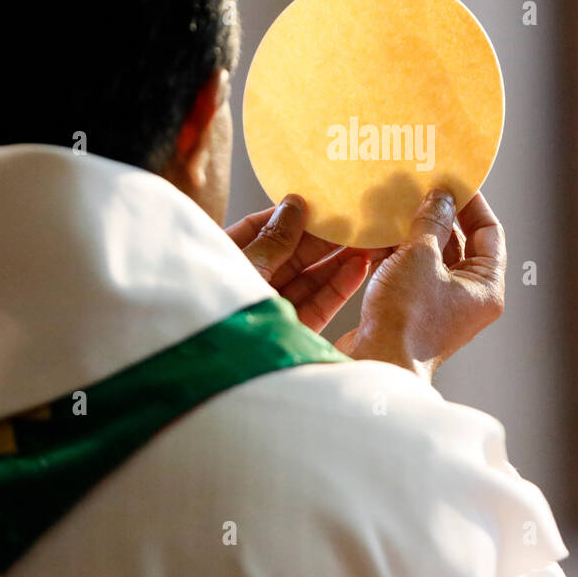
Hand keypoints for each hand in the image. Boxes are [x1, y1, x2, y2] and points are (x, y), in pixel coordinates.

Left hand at [226, 194, 380, 332]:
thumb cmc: (212, 312)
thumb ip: (273, 240)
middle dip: (322, 238)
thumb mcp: (243, 265)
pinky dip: (337, 288)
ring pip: (307, 280)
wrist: (211, 373)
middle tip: (354, 220)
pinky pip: (315, 306)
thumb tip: (295, 206)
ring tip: (366, 241)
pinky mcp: (288, 333)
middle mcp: (245, 285)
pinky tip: (358, 267)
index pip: (259, 231)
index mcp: (221, 262)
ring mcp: (268, 310)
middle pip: (289, 255)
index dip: (290, 216)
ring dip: (336, 261)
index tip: (319, 203)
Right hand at [334, 190, 505, 381]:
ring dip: (411, 231)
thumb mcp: (421, 257)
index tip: (452, 177)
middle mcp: (467, 296)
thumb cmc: (407, 318)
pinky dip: (394, 251)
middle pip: (458, 242)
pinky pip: (407, 270)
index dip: (472, 202)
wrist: (375, 364)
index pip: (489, 232)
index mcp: (485, 286)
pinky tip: (374, 232)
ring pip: (429, 255)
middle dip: (436, 213)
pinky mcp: (410, 309)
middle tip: (417, 184)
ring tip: (392, 202)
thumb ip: (432, 220)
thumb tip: (441, 195)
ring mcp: (438, 304)